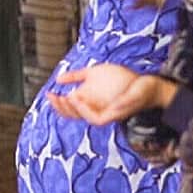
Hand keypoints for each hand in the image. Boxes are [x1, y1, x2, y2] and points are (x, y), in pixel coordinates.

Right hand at [46, 65, 162, 124]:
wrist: (143, 84)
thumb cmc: (121, 80)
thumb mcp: (93, 73)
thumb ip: (76, 76)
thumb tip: (58, 79)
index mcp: (89, 103)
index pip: (69, 109)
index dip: (57, 103)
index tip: (48, 93)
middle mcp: (95, 110)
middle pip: (74, 115)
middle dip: (61, 108)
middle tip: (53, 97)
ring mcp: (105, 114)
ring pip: (84, 119)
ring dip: (73, 110)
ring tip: (65, 98)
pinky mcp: (114, 115)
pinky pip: (98, 118)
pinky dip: (87, 111)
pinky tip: (80, 99)